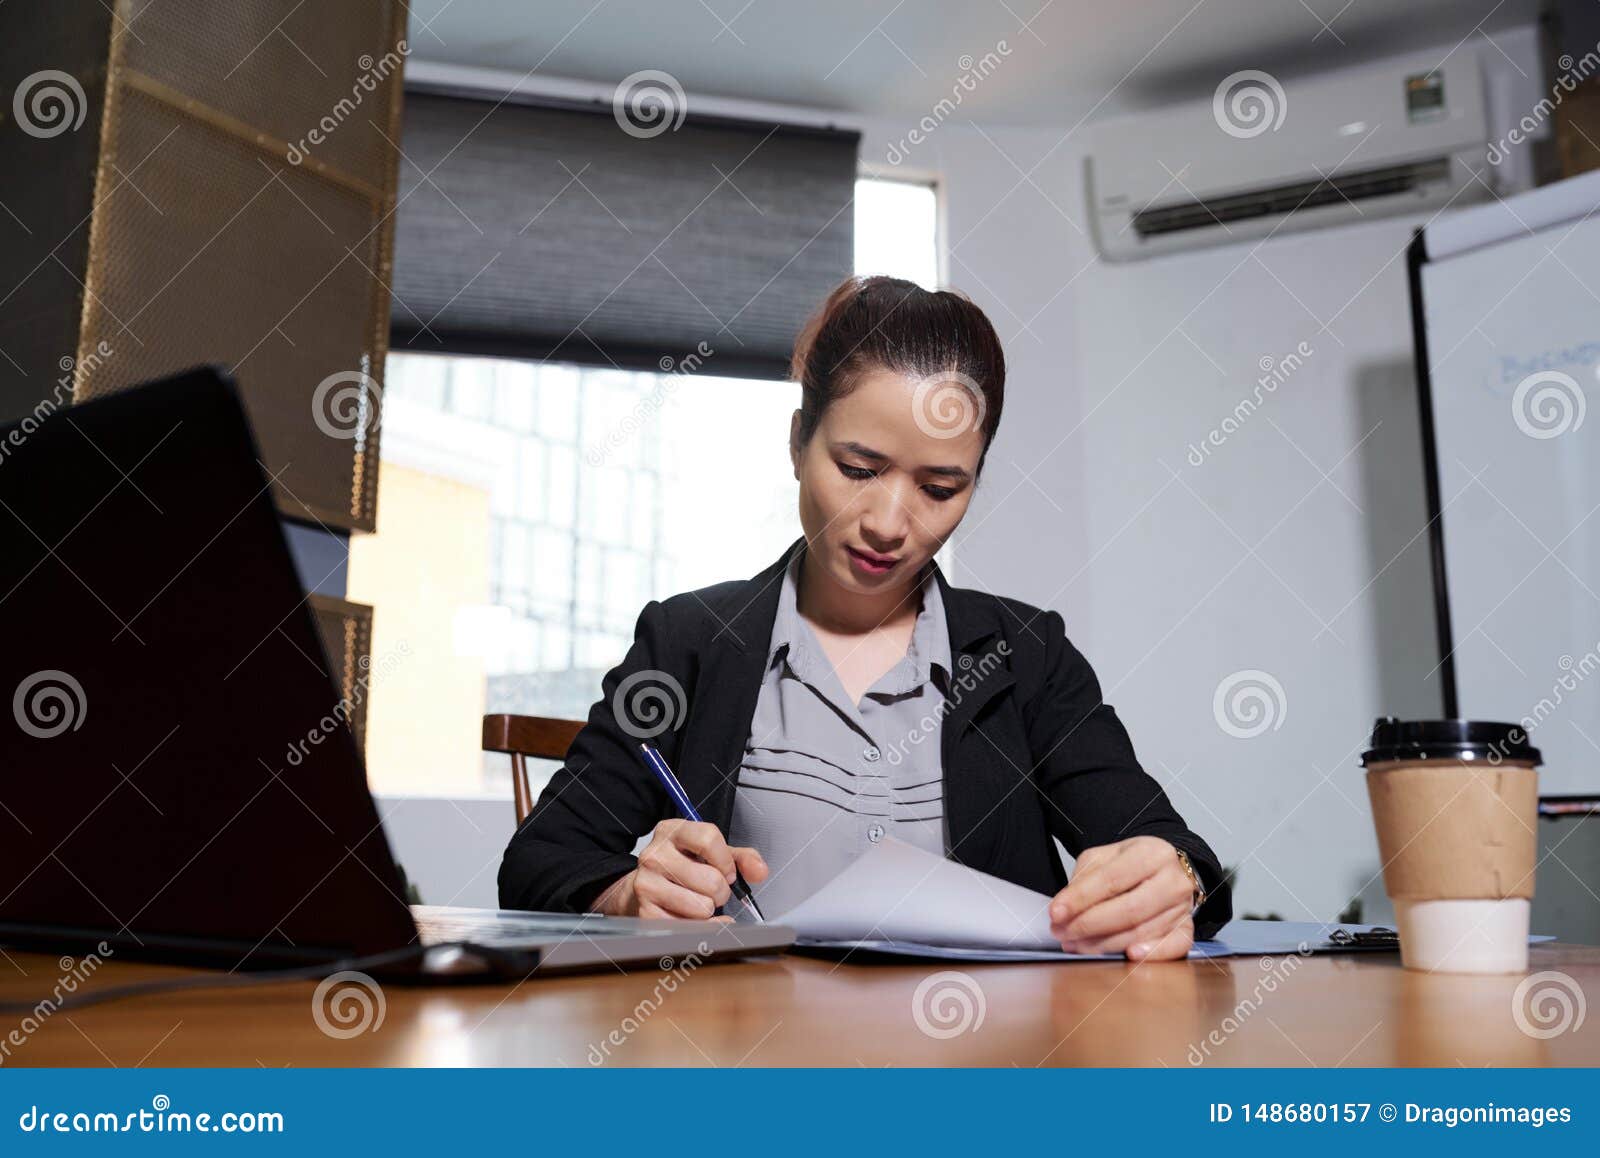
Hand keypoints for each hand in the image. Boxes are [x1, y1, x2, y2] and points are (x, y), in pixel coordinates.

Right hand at [591, 819, 768, 920]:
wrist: (643, 889)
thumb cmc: (683, 868)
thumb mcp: (711, 854)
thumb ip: (741, 858)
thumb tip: (760, 871)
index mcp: (672, 831)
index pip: (709, 838)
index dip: (727, 860)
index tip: (727, 872)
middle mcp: (654, 854)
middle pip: (711, 879)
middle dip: (720, 892)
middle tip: (712, 891)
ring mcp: (646, 883)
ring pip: (701, 907)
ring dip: (708, 911)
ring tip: (698, 902)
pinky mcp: (644, 912)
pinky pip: (687, 927)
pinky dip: (698, 928)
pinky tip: (690, 917)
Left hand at [1049, 836, 1194, 960]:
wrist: (1165, 867)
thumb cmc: (1131, 864)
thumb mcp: (1104, 858)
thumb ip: (1084, 880)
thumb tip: (1064, 910)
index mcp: (1151, 853)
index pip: (1111, 879)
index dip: (1080, 899)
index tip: (1055, 913)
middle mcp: (1172, 879)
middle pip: (1128, 909)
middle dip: (1089, 925)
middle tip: (1062, 933)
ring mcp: (1183, 906)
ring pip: (1142, 930)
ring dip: (1104, 944)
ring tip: (1076, 945)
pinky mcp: (1187, 927)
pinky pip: (1175, 945)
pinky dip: (1153, 953)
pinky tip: (1129, 955)